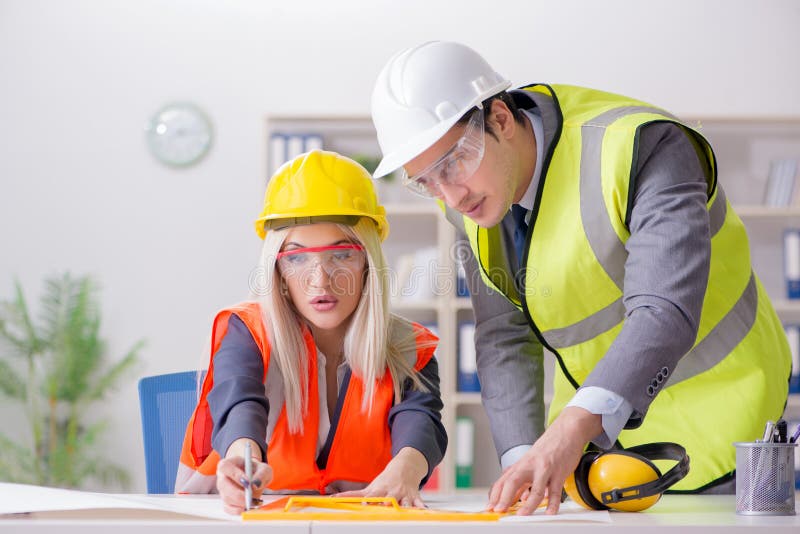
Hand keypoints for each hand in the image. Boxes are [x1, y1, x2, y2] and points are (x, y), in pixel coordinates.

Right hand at [216, 438, 272, 514]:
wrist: (254, 477)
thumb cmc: (257, 470)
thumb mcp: (264, 468)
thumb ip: (262, 474)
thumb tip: (255, 485)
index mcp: (228, 463)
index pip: (225, 467)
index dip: (235, 475)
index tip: (247, 482)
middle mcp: (222, 476)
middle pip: (223, 485)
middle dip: (238, 493)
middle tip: (251, 497)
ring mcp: (222, 490)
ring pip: (226, 498)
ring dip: (240, 502)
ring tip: (254, 501)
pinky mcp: (226, 501)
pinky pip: (228, 508)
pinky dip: (238, 510)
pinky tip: (248, 507)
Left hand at [335, 447, 427, 507]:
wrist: (406, 466)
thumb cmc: (386, 479)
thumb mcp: (372, 486)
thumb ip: (355, 495)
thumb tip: (334, 498)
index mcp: (380, 489)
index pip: (373, 495)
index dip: (370, 500)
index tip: (366, 504)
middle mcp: (392, 492)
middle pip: (389, 499)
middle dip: (387, 504)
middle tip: (384, 507)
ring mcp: (403, 493)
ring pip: (404, 502)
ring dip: (404, 506)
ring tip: (404, 510)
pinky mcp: (413, 496)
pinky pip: (418, 502)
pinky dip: (421, 506)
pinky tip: (423, 510)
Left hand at [487, 407, 601, 514]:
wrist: (566, 431)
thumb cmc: (549, 447)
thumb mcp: (532, 462)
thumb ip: (526, 480)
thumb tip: (520, 498)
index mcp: (521, 464)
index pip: (503, 481)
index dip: (495, 495)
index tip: (490, 506)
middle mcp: (530, 466)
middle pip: (513, 482)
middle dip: (504, 498)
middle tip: (499, 511)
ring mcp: (544, 469)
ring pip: (535, 489)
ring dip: (528, 505)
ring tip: (522, 515)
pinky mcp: (559, 472)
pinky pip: (555, 491)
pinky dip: (552, 503)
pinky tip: (550, 512)